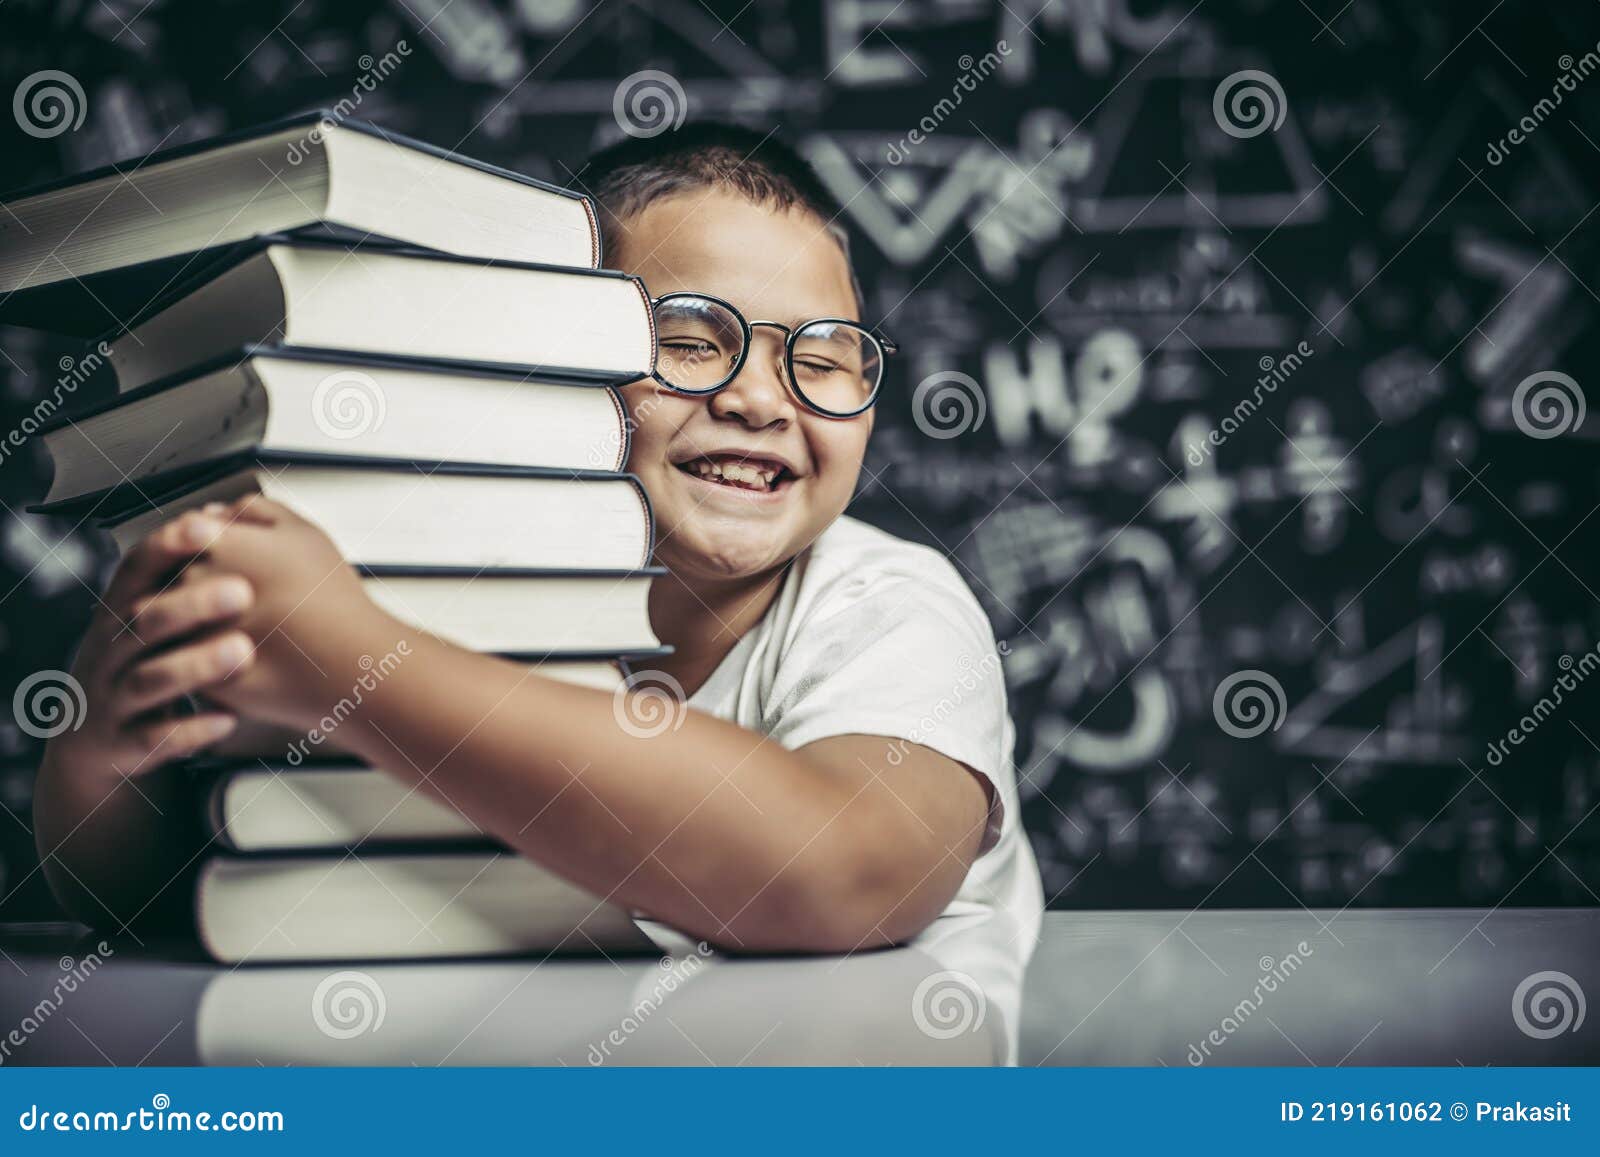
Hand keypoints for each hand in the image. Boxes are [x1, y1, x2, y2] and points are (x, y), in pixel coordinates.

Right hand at [40, 510, 256, 784]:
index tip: (208, 527)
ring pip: (149, 680)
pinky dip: (190, 730)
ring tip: (241, 652)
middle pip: (143, 622)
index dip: (167, 547)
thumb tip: (225, 518)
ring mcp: (112, 701)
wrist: (92, 744)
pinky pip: (154, 739)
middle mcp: (109, 654)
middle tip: (243, 591)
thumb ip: (178, 582)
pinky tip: (226, 720)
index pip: (135, 571)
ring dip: (196, 665)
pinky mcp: (123, 746)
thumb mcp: (148, 623)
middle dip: (191, 605)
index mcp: (118, 616)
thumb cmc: (136, 667)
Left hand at [180, 495, 403, 732]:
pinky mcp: (198, 673)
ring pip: (168, 619)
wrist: (346, 662)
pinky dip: (197, 654)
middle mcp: (193, 585)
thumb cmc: (330, 599)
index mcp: (215, 545)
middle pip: (167, 574)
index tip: (216, 547)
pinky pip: (184, 660)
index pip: (181, 532)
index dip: (199, 539)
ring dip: (185, 617)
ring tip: (225, 621)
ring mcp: (190, 631)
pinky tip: (228, 649)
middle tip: (224, 588)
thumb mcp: (304, 533)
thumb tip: (218, 511)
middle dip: (190, 578)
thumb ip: (256, 511)